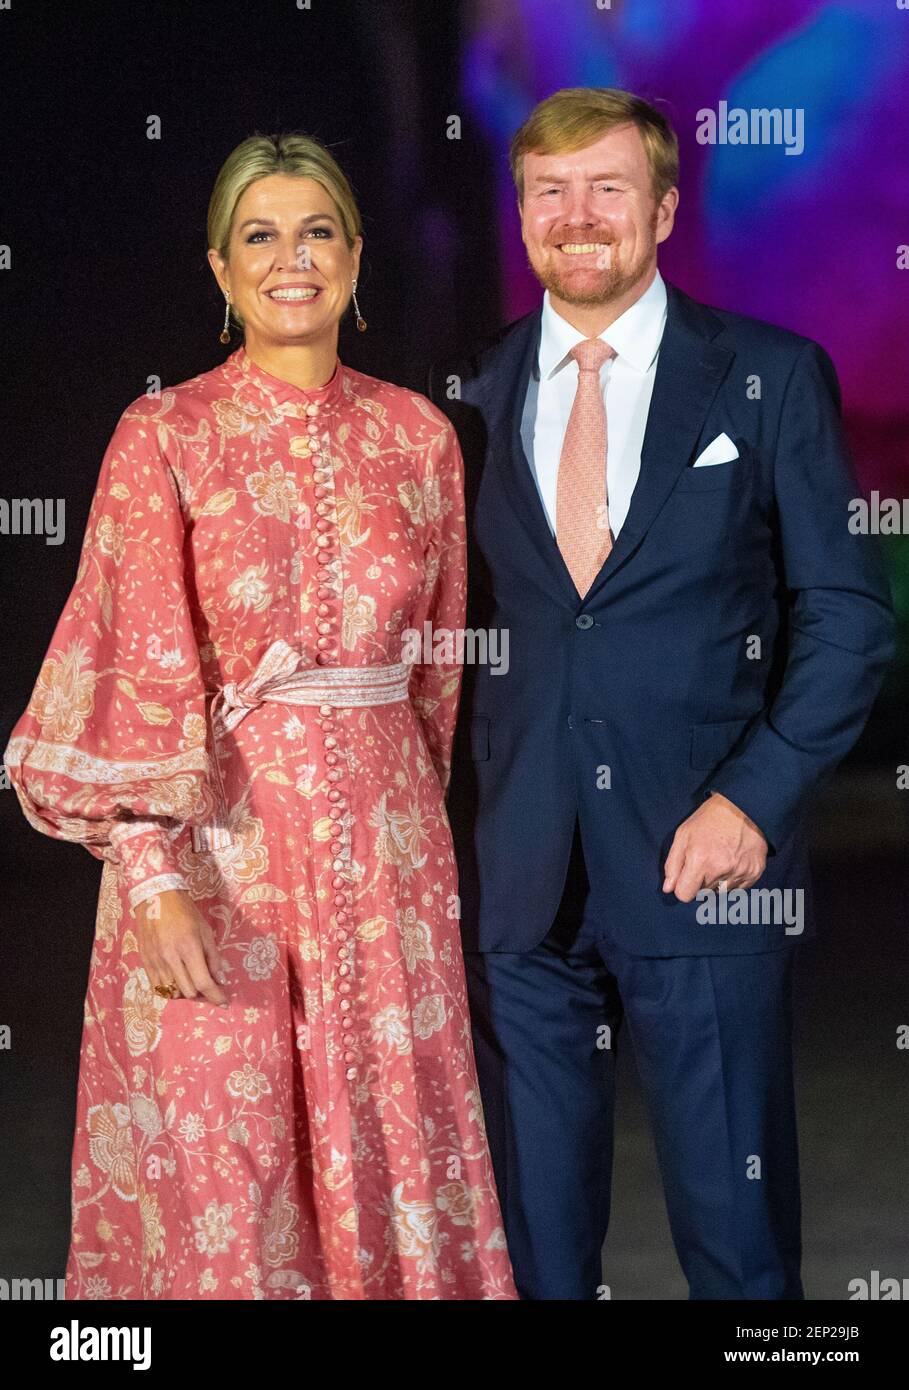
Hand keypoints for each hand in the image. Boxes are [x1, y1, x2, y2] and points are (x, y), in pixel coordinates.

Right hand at [133, 889, 228, 1005]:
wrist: (156, 898)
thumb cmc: (185, 912)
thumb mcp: (205, 930)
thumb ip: (213, 957)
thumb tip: (220, 980)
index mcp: (189, 947)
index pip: (203, 982)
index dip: (215, 995)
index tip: (223, 1002)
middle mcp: (170, 957)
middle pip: (188, 991)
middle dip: (200, 991)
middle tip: (205, 982)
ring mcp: (155, 961)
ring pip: (172, 992)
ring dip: (184, 990)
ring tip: (189, 978)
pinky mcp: (145, 962)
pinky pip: (157, 987)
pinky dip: (169, 988)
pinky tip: (175, 978)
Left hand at [662, 792, 767, 902]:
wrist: (744, 807)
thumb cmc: (709, 819)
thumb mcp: (683, 835)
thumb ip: (673, 864)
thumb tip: (668, 888)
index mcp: (700, 860)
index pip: (685, 895)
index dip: (683, 887)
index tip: (687, 878)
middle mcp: (721, 870)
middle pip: (703, 893)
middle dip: (700, 881)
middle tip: (706, 860)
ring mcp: (740, 872)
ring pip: (720, 892)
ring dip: (717, 881)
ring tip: (720, 859)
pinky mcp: (754, 872)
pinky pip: (738, 889)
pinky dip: (733, 879)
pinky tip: (732, 861)